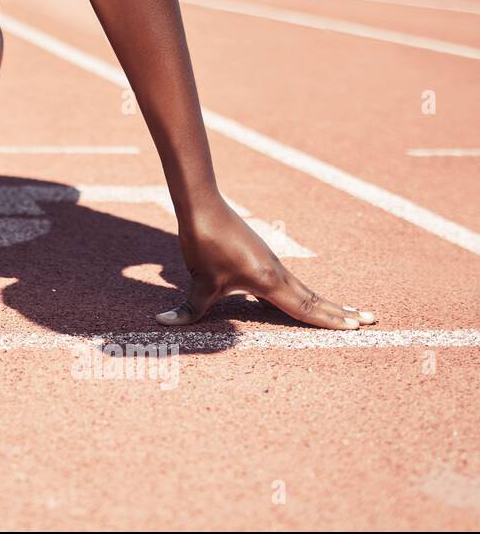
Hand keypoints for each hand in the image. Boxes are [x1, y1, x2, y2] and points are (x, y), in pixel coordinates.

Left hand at [161, 197, 375, 329]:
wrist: (203, 206)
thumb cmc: (203, 243)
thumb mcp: (198, 281)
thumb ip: (187, 309)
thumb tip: (163, 323)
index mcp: (268, 281)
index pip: (304, 307)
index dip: (329, 320)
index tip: (356, 327)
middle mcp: (277, 272)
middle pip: (314, 298)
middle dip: (341, 311)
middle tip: (371, 320)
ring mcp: (271, 262)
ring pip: (303, 289)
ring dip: (326, 302)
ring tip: (349, 312)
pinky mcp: (262, 256)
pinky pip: (289, 282)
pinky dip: (303, 294)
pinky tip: (303, 300)